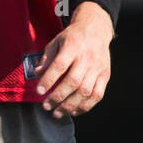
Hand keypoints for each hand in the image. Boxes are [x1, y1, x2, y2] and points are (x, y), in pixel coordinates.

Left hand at [32, 4, 114, 118]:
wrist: (96, 29)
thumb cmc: (73, 37)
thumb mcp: (56, 42)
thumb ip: (47, 58)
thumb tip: (37, 74)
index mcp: (72, 46)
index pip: (60, 65)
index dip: (49, 80)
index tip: (39, 91)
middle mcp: (87, 57)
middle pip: (73, 81)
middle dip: (58, 97)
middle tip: (46, 106)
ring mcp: (98, 67)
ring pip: (85, 91)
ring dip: (70, 105)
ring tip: (57, 113)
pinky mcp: (105, 75)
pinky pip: (97, 94)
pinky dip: (86, 106)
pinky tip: (74, 111)